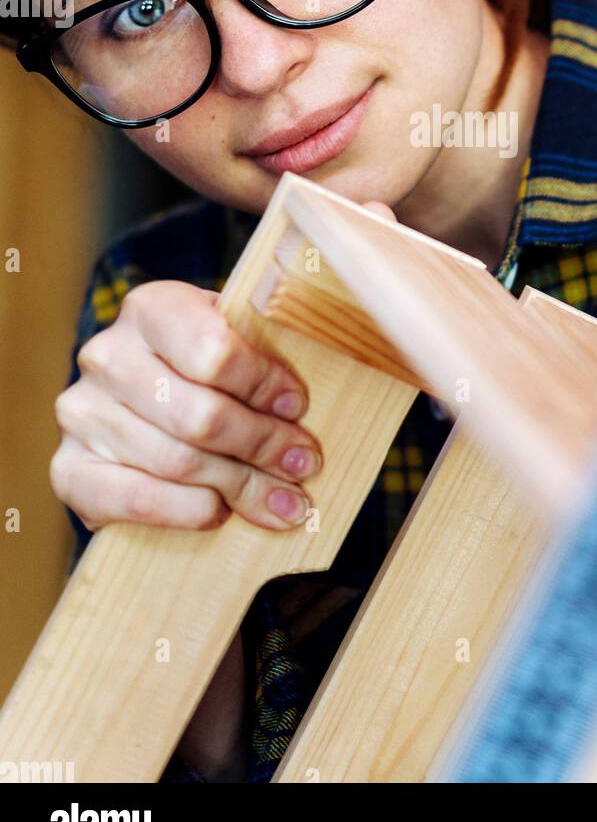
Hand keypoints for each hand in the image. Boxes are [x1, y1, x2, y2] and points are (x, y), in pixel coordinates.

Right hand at [52, 279, 320, 532]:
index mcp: (151, 309)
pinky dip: (190, 511)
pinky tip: (222, 512)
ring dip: (240, 486)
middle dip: (262, 445)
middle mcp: (107, 355)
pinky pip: (138, 499)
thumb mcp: (233, 342)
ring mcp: (82, 413)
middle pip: (199, 415)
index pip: (213, 349)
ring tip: (283, 500)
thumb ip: (262, 361)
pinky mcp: (69, 469)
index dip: (262, 384)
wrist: (140, 402)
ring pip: (178, 461)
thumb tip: (300, 413)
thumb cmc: (203, 369)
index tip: (297, 407)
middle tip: (302, 464)